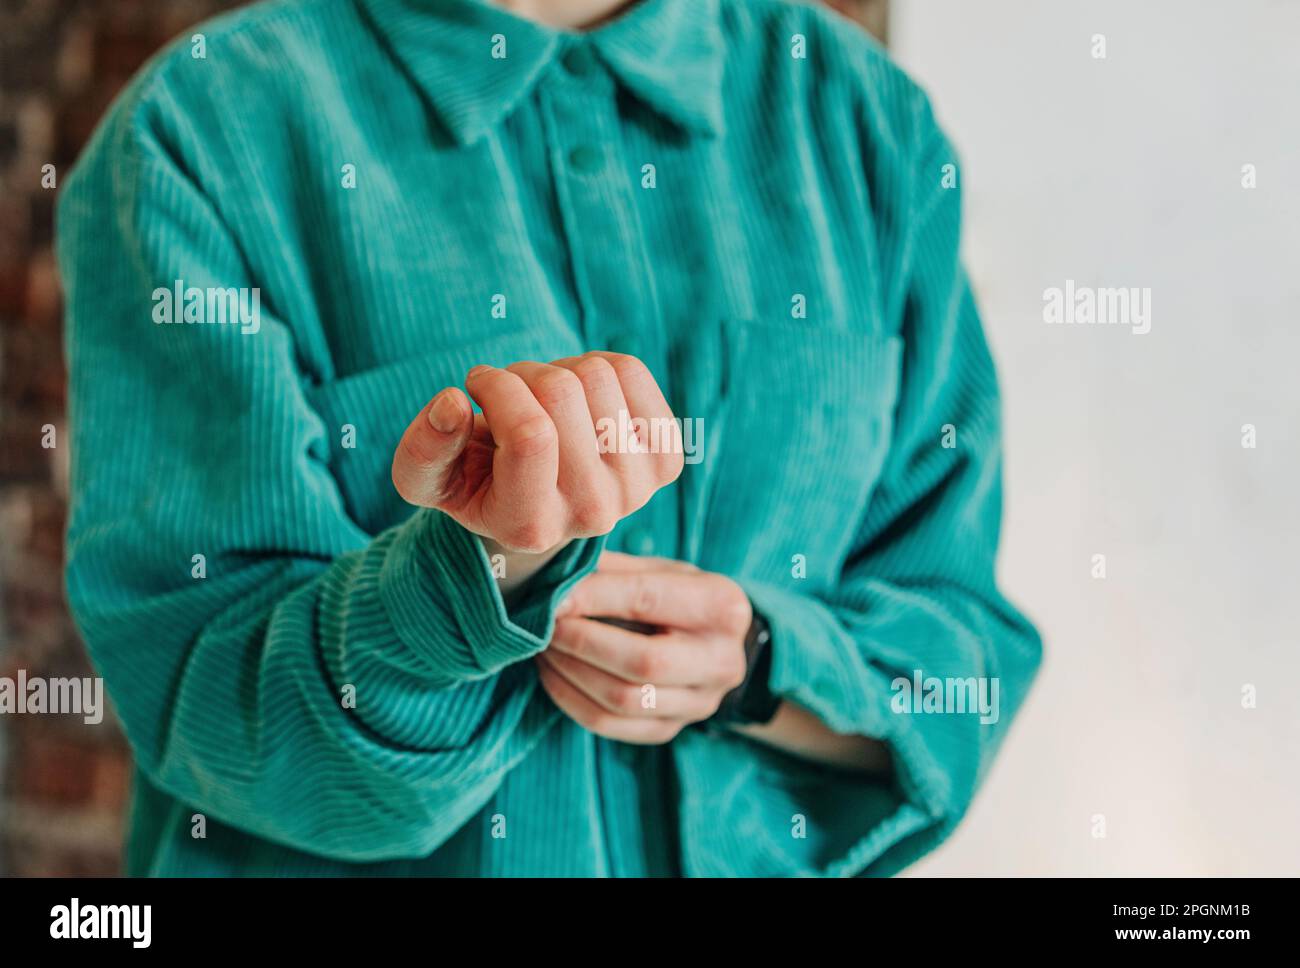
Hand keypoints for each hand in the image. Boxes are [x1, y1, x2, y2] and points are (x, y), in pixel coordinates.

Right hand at [391, 353, 682, 555]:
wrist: (539, 503)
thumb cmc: (475, 482)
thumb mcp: (428, 478)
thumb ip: (424, 447)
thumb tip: (453, 402)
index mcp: (531, 525)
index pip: (531, 434)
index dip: (497, 388)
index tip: (476, 386)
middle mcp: (592, 514)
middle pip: (562, 394)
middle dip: (523, 375)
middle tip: (511, 395)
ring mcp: (637, 488)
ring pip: (596, 376)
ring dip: (559, 371)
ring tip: (545, 402)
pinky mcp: (665, 458)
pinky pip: (631, 371)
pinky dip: (597, 366)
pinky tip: (580, 398)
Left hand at [537, 552, 751, 743]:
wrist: (711, 641)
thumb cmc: (677, 595)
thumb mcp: (658, 570)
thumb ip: (613, 571)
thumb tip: (555, 576)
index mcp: (722, 606)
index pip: (647, 600)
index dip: (592, 598)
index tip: (553, 597)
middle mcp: (722, 661)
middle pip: (641, 662)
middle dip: (582, 642)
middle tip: (546, 625)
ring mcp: (700, 703)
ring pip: (622, 700)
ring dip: (570, 672)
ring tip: (544, 646)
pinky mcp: (671, 728)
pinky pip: (610, 725)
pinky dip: (570, 699)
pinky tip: (554, 673)